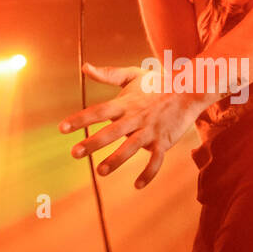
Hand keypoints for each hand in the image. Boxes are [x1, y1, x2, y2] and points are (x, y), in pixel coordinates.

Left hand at [59, 62, 207, 188]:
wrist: (190, 89)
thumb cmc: (158, 83)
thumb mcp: (133, 74)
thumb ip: (109, 74)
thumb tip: (84, 67)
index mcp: (126, 103)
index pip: (99, 111)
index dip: (80, 119)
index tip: (62, 129)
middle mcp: (136, 117)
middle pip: (112, 131)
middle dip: (93, 143)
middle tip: (75, 153)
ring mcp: (151, 130)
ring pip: (132, 147)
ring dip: (116, 159)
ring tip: (101, 171)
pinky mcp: (164, 141)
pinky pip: (156, 159)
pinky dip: (149, 172)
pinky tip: (137, 185)